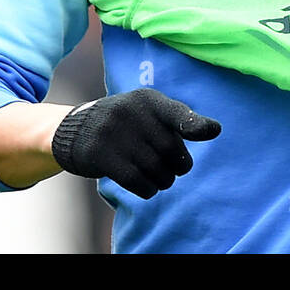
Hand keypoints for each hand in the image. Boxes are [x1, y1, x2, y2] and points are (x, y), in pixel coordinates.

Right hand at [50, 88, 221, 198]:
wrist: (76, 129)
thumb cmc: (126, 125)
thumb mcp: (147, 113)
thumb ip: (178, 120)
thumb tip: (213, 129)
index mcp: (147, 99)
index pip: (176, 113)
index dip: (194, 124)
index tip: (214, 131)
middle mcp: (130, 111)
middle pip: (170, 150)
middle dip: (178, 166)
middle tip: (173, 170)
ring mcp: (113, 132)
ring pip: (155, 168)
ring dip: (164, 181)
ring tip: (160, 180)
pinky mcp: (101, 154)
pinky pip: (136, 180)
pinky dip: (148, 189)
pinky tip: (148, 188)